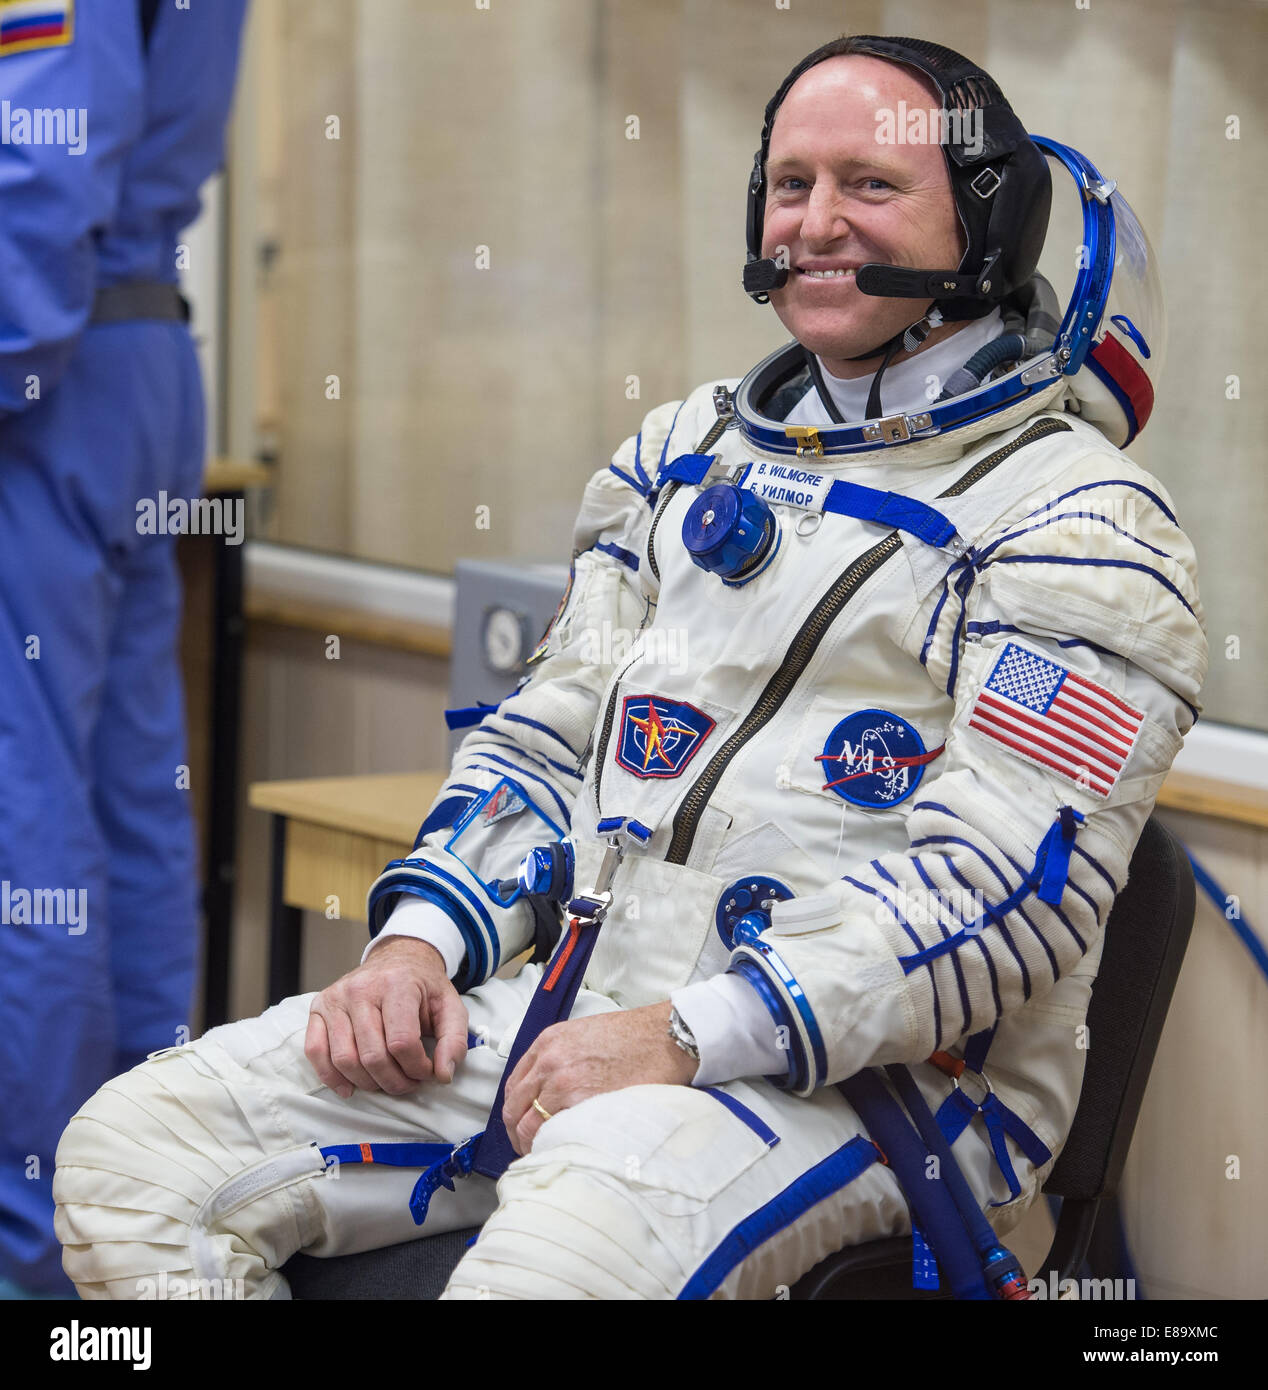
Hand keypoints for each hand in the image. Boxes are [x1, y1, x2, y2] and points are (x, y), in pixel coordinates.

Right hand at [305, 937, 467, 1097]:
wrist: (398, 959)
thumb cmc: (423, 988)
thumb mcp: (450, 1007)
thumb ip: (454, 1040)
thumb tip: (443, 1075)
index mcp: (397, 984)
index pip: (402, 1043)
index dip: (417, 1068)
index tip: (427, 1071)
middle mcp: (361, 989)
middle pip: (373, 1056)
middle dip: (395, 1081)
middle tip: (408, 1083)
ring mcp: (336, 998)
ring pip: (345, 1059)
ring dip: (368, 1083)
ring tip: (386, 1082)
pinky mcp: (319, 1007)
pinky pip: (315, 1051)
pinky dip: (331, 1077)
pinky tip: (350, 1087)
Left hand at [502, 1001, 696, 1155]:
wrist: (665, 1037)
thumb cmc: (633, 1038)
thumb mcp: (583, 1036)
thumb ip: (559, 1059)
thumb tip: (548, 1092)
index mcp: (547, 1043)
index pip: (513, 1086)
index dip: (515, 1112)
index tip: (522, 1126)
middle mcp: (549, 1062)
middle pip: (514, 1109)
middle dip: (517, 1134)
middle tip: (529, 1149)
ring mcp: (563, 1083)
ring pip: (529, 1126)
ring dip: (533, 1145)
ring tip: (547, 1155)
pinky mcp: (582, 1102)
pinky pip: (553, 1133)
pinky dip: (552, 1146)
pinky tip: (562, 1152)